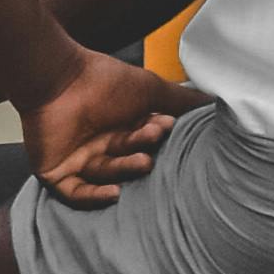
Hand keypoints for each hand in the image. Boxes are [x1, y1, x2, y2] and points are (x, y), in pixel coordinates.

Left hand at [27, 43, 183, 209]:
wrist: (57, 77)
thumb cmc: (102, 79)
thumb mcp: (150, 88)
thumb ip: (182, 98)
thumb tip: (216, 102)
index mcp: (122, 127)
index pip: (146, 144)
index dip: (156, 139)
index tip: (168, 130)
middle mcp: (103, 145)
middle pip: (128, 160)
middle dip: (141, 156)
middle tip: (151, 149)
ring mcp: (79, 160)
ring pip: (108, 174)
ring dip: (125, 170)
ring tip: (141, 161)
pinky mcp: (58, 173)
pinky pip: (77, 194)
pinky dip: (95, 196)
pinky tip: (114, 194)